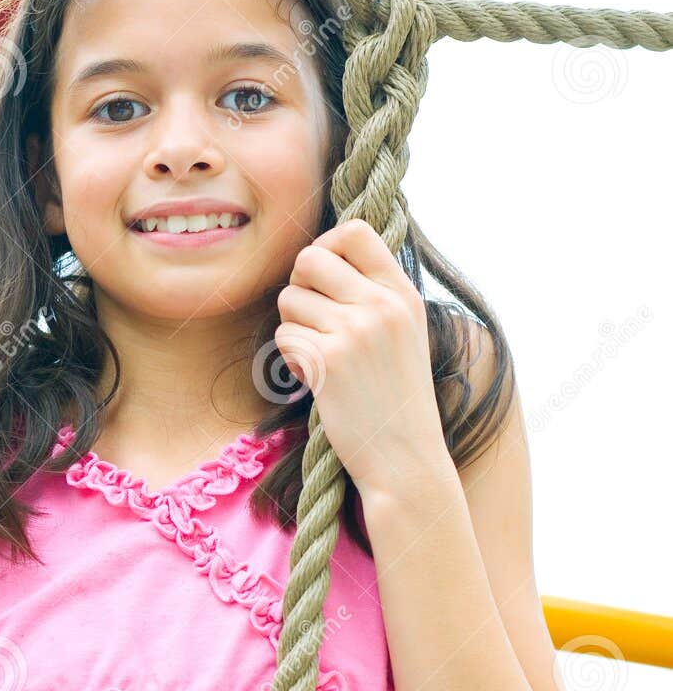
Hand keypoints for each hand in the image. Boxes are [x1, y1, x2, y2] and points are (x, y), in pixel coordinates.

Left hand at [275, 218, 451, 496]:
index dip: (326, 245)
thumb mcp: (404, 333)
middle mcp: (382, 305)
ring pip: (290, 299)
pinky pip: (285, 337)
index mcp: (403, 293)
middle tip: (309, 318)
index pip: (355, 231)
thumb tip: (324, 255)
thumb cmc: (397, 400)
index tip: (322, 276)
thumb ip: (374, 294)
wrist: (406, 460)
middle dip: (298, 286)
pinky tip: (316, 380)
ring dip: (293, 328)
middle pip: (310, 258)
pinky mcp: (329, 362)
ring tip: (319, 357)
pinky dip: (292, 360)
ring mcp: (356, 332)